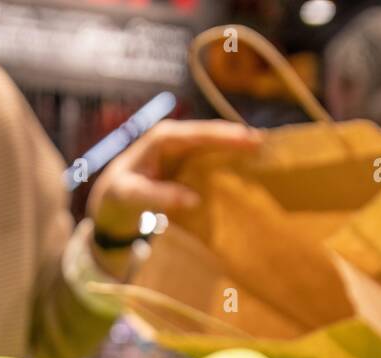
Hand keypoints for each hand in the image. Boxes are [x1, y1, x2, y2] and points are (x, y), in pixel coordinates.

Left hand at [86, 119, 261, 271]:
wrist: (112, 201)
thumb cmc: (119, 196)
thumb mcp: (132, 196)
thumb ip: (160, 196)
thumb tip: (194, 199)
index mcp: (163, 138)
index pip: (199, 133)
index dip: (225, 135)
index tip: (249, 139)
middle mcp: (176, 138)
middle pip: (213, 135)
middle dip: (240, 138)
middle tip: (268, 144)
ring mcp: (184, 149)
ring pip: (216, 145)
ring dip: (239, 149)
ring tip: (266, 154)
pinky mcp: (189, 162)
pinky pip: (213, 158)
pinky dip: (231, 162)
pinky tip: (250, 168)